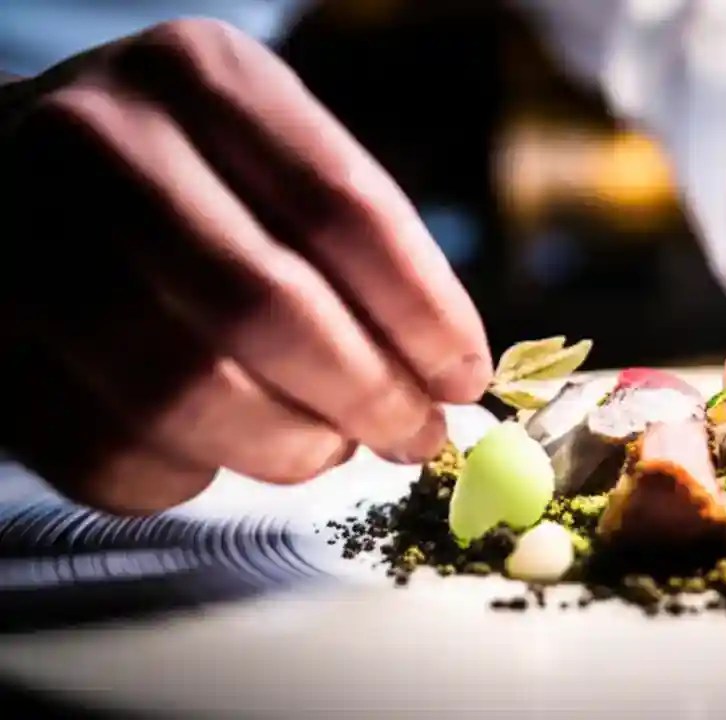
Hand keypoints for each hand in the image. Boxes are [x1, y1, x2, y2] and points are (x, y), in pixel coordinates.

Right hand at [0, 19, 490, 514]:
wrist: (3, 173)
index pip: (344, 210)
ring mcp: (21, 246)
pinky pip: (110, 454)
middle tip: (416, 433)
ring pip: (187, 394)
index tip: (465, 378)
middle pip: (268, 308)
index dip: (425, 315)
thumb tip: (444, 376)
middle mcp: (99, 145)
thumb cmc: (175, 176)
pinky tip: (221, 448)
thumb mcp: (263, 153)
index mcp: (197, 77)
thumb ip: (353, 246)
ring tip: (328, 444)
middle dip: (369, 395)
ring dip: (290, 447)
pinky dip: (192, 474)